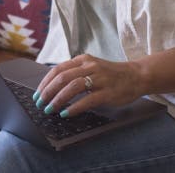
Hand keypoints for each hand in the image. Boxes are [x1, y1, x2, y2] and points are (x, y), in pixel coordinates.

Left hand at [32, 54, 146, 117]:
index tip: (37, 94)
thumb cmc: (111, 75)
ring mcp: (99, 79)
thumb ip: (75, 74)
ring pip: (72, 87)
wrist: (137, 76)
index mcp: (83, 60)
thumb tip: (52, 88)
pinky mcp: (108, 92)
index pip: (57, 69)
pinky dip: (74, 107)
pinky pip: (87, 99)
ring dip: (58, 99)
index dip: (45, 83)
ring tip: (50, 109)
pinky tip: (66, 113)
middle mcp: (90, 66)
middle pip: (62, 77)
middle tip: (40, 104)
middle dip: (48, 92)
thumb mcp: (91, 67)